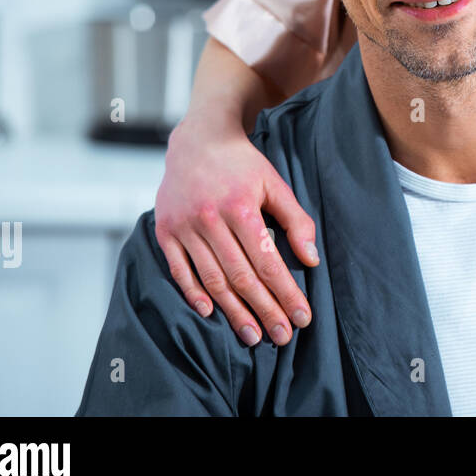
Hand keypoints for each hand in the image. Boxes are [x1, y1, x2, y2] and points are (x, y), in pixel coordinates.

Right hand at [155, 111, 319, 346]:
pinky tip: (211, 314)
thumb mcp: (275, 183)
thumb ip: (296, 220)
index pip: (267, 261)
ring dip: (233, 311)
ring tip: (252, 336)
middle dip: (264, 310)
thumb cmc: (243, 164)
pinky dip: (193, 293)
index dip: (286, 292)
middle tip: (282, 336)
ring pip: (212, 278)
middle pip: (241, 276)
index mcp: (240, 207)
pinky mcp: (165, 230)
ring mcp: (184, 226)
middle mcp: (210, 219)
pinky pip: (179, 270)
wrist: (198, 139)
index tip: (302, 317)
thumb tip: (310, 259)